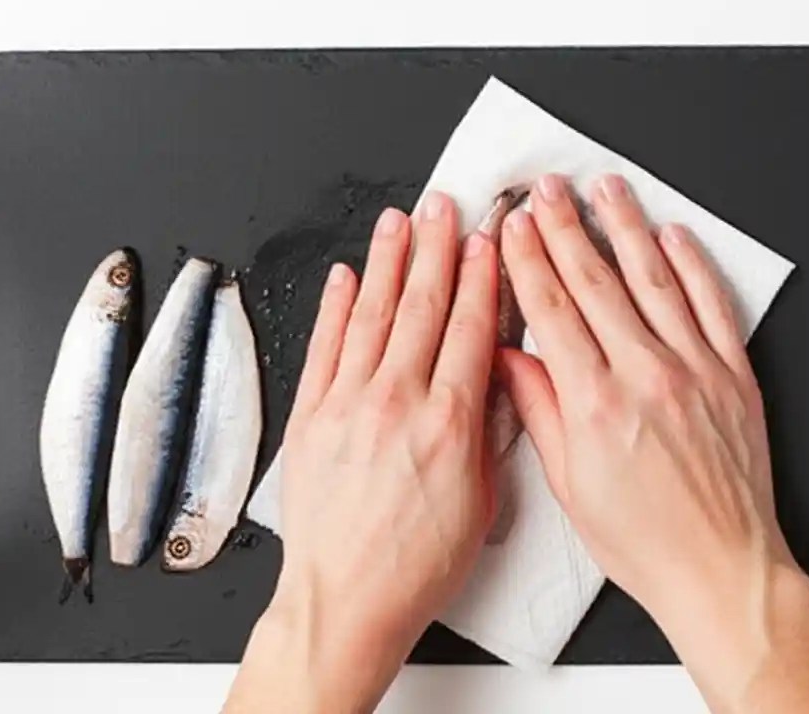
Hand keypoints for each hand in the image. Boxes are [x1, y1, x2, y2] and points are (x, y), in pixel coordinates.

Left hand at [226, 192, 497, 713]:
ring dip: (389, 262)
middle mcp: (397, 403)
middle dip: (437, 248)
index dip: (481, 277)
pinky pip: (324, 347)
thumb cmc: (415, 566)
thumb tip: (497, 379)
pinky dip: (336, 307)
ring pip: (373, 315)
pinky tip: (347, 276)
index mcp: (449, 423)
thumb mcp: (482, 505)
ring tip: (399, 220)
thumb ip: (490, 433)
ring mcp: (348, 405)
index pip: (470, 328)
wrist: (347, 601)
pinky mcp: (311, 418)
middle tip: (444, 206)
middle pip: (422, 306)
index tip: (487, 241)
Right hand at [497, 173, 808, 712]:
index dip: (529, 260)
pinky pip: (711, 305)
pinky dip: (693, 264)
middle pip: (597, 282)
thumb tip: (510, 358)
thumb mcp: (568, 484)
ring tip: (605, 189)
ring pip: (654, 280)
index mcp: (596, 405)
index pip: (553, 311)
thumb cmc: (643, 540)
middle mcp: (646, 377)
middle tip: (548, 189)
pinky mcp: (733, 376)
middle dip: (566, 227)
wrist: (720, 568)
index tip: (514, 227)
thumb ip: (538, 409)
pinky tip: (672, 235)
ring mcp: (695, 370)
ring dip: (625, 227)